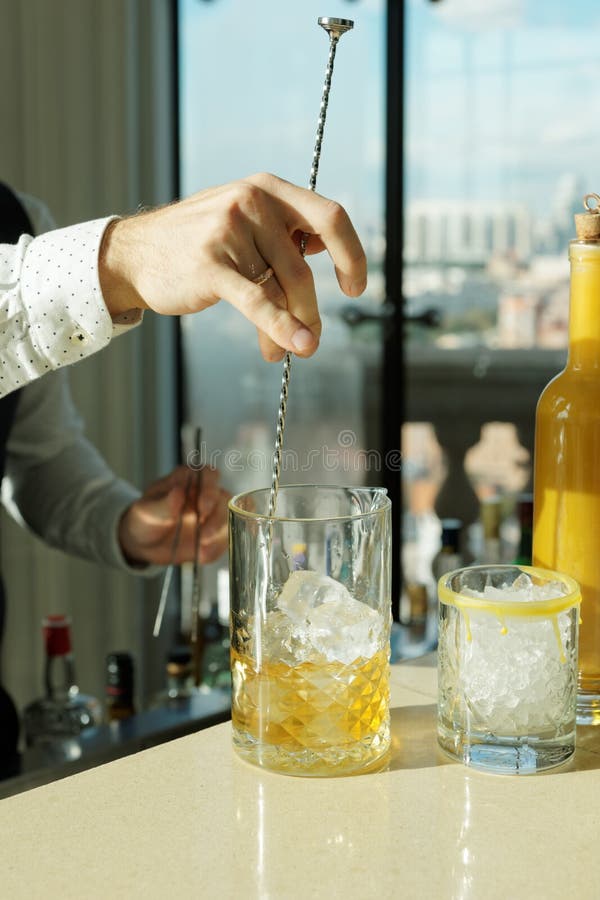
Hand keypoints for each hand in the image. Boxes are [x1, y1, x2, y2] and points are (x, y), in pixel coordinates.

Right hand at [99, 173, 366, 361]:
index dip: (352, 255)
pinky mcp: (212, 264)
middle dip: (312, 311)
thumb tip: (329, 263)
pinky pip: (259, 302)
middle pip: (303, 269)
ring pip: (282, 290)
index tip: (354, 286)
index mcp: (269, 189)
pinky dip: (282, 328)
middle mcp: (253, 201)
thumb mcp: (244, 223)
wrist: (135, 252)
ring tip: (280, 352)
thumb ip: (284, 238)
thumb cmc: (197, 244)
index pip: (331, 218)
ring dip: (289, 329)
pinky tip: (294, 346)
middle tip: (313, 338)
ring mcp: (231, 231)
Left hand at [118, 465, 228, 566]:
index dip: (211, 490)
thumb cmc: (145, 519)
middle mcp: (206, 494)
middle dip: (218, 519)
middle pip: (225, 499)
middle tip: (204, 536)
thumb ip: (163, 503)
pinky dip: (216, 549)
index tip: (203, 509)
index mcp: (188, 480)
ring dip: (220, 535)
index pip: (209, 475)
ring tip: (202, 550)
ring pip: (229, 519)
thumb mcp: (147, 512)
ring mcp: (213, 514)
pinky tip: (202, 555)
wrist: (145, 542)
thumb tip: (179, 492)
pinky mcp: (216, 534)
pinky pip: (224, 540)